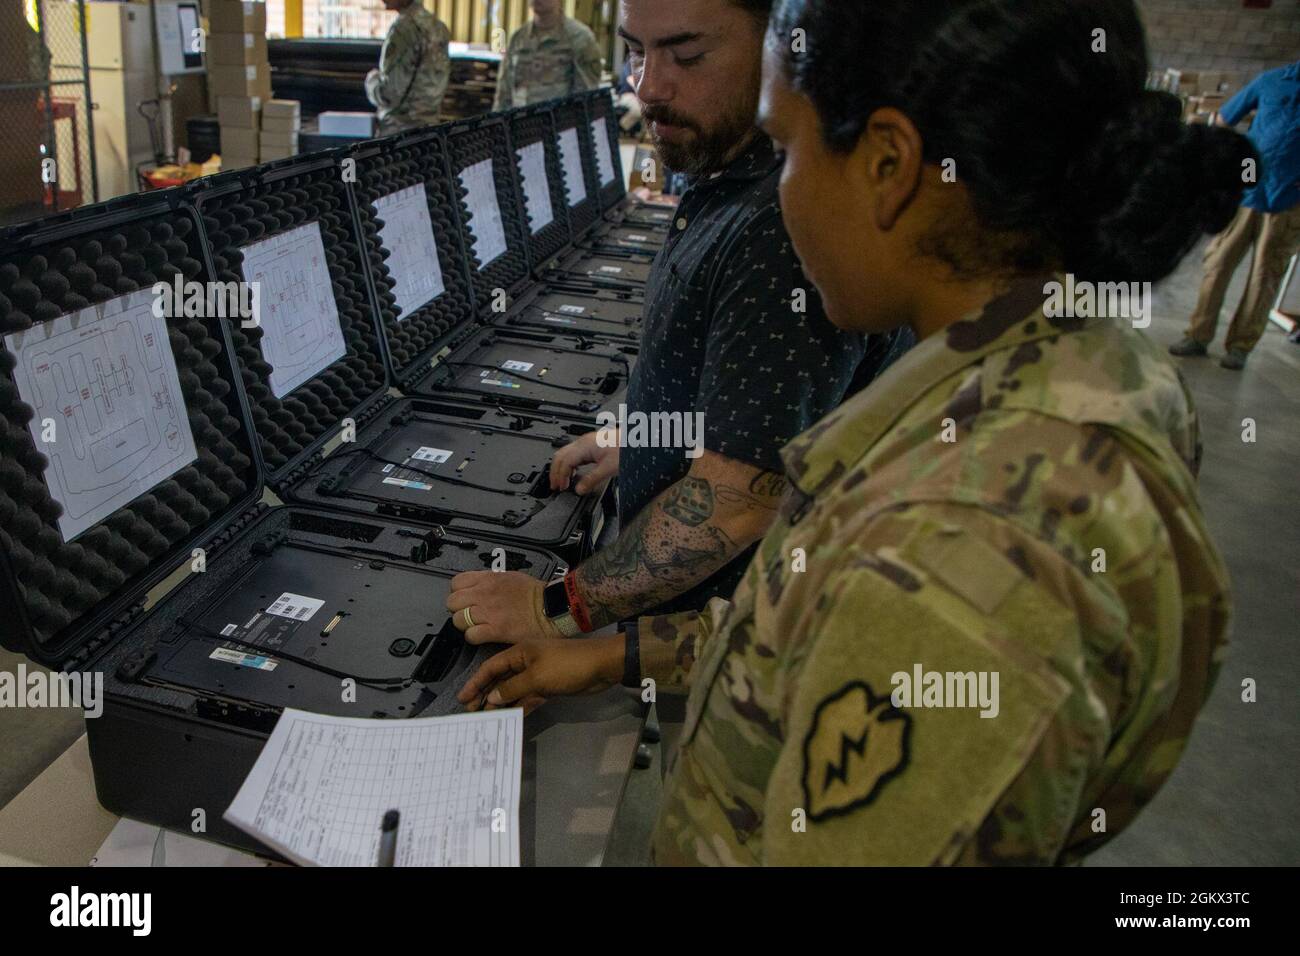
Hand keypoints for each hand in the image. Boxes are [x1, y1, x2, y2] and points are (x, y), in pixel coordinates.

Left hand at [447, 570, 561, 644]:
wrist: (552, 607)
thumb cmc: (537, 594)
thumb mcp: (511, 577)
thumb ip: (492, 581)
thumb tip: (481, 586)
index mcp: (489, 579)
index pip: (456, 582)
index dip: (459, 593)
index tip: (466, 599)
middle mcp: (484, 594)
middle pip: (452, 602)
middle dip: (458, 610)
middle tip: (469, 615)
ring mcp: (488, 612)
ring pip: (457, 619)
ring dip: (465, 625)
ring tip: (477, 626)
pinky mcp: (495, 630)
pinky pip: (470, 635)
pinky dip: (474, 638)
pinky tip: (484, 636)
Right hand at [457, 636, 624, 714]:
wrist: (601, 666)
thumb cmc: (567, 665)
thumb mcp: (537, 677)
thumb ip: (513, 688)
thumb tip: (493, 697)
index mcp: (520, 653)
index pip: (491, 667)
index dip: (476, 682)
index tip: (463, 698)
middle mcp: (526, 663)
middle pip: (500, 680)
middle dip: (486, 694)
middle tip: (471, 712)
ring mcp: (537, 675)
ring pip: (513, 690)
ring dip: (502, 703)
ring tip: (487, 718)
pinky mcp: (549, 687)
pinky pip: (528, 697)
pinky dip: (520, 706)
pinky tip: (511, 718)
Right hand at [550, 429, 619, 494]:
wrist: (635, 439)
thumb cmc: (625, 449)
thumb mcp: (608, 468)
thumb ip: (591, 480)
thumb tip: (579, 490)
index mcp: (584, 446)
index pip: (564, 462)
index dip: (560, 476)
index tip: (561, 488)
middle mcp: (582, 442)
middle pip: (560, 456)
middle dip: (555, 472)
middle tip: (555, 486)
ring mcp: (586, 442)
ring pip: (565, 454)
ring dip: (561, 468)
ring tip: (561, 482)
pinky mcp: (591, 444)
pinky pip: (573, 454)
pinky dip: (569, 465)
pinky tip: (572, 473)